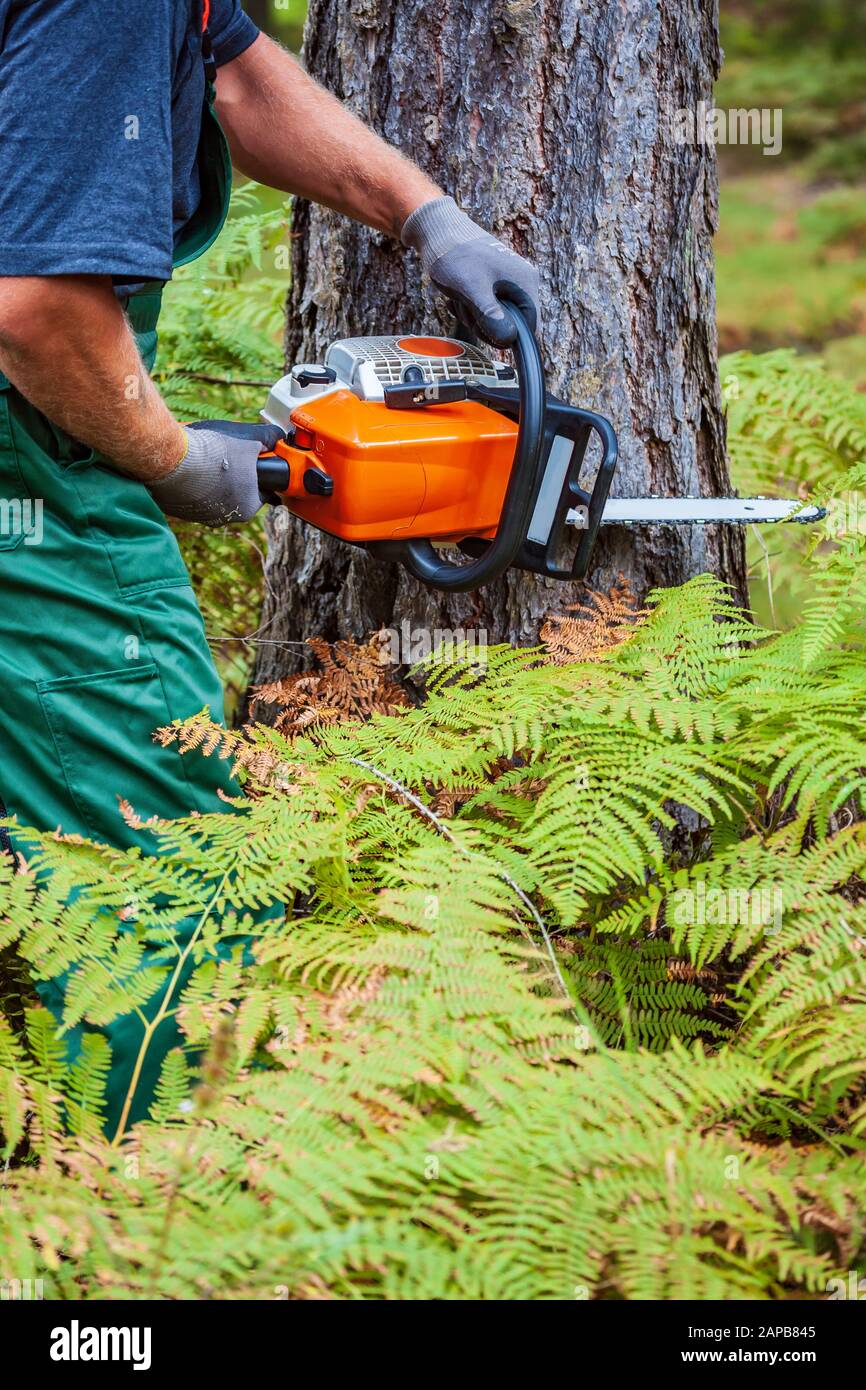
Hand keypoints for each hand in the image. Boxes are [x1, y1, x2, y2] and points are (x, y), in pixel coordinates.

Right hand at [149, 421, 284, 526]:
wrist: (170, 460)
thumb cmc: (212, 453)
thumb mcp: (249, 439)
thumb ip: (269, 438)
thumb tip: (277, 437)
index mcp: (248, 507)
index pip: (262, 491)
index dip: (259, 472)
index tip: (252, 460)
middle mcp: (226, 518)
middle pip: (238, 493)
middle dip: (235, 476)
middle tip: (226, 456)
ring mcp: (200, 516)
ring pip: (214, 496)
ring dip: (212, 480)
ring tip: (205, 459)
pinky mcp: (180, 511)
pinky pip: (192, 496)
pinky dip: (192, 483)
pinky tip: (189, 467)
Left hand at [401, 196, 539, 347]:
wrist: (437, 230)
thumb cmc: (455, 255)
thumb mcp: (471, 289)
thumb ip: (490, 316)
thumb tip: (508, 340)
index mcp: (525, 282)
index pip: (531, 327)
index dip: (509, 336)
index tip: (485, 330)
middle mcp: (522, 282)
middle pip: (512, 326)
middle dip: (486, 324)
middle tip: (467, 307)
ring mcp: (507, 283)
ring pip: (496, 320)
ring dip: (474, 317)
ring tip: (460, 297)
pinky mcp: (493, 284)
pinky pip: (486, 310)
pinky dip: (470, 308)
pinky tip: (458, 296)